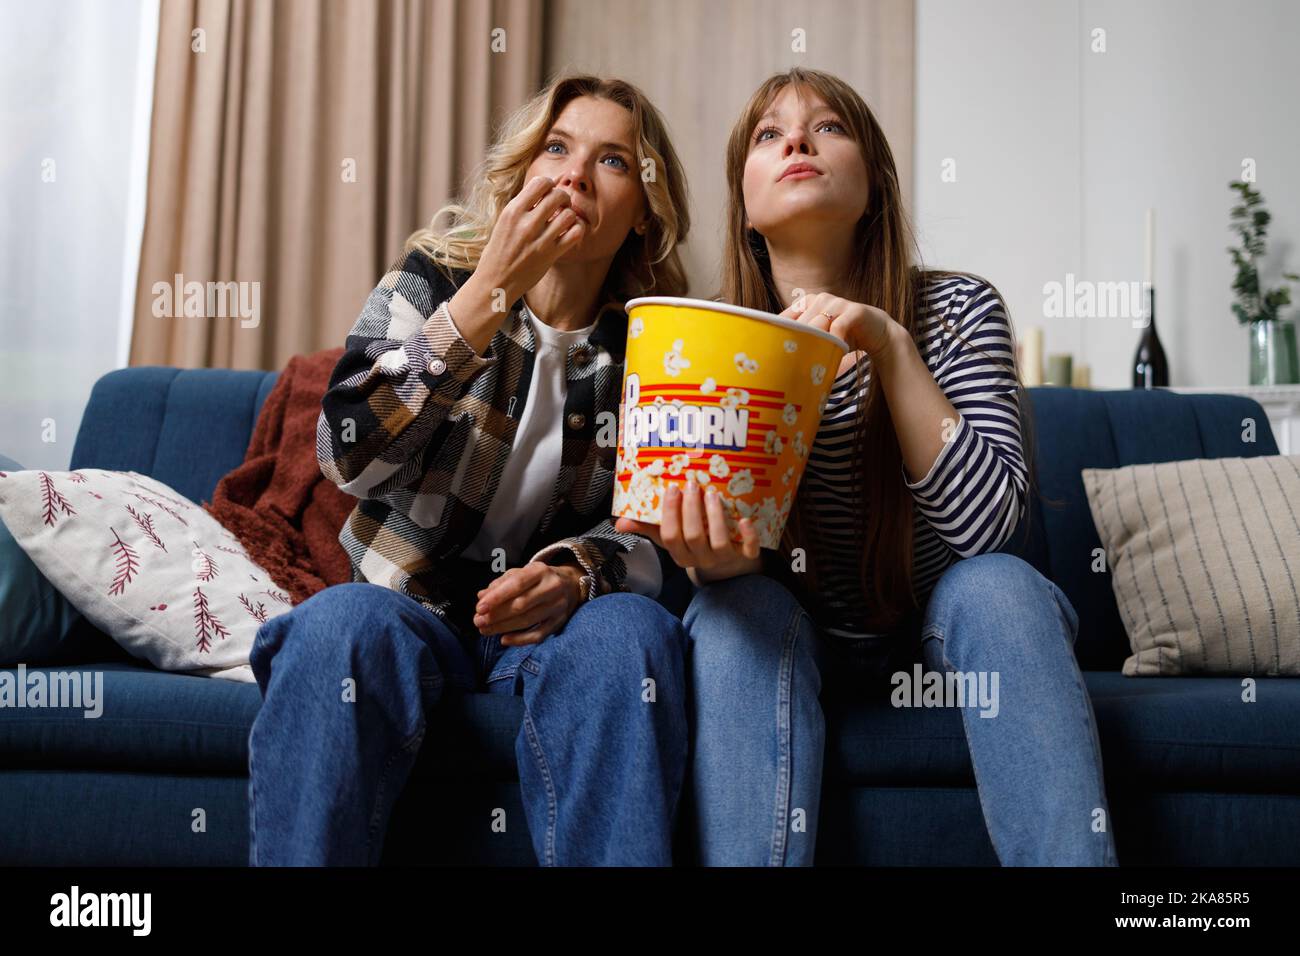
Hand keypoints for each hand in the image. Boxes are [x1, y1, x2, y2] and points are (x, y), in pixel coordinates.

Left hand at [474, 561, 584, 645]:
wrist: (571, 584)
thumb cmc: (539, 579)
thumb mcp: (522, 573)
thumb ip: (501, 584)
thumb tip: (482, 596)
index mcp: (540, 571)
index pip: (517, 584)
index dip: (497, 597)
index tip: (479, 607)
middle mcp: (552, 587)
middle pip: (521, 604)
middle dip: (497, 615)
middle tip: (478, 621)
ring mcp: (558, 606)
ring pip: (528, 620)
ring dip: (503, 627)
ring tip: (485, 630)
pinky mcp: (560, 622)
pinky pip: (539, 635)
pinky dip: (520, 640)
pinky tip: (504, 639)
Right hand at [476, 175, 586, 302]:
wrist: (495, 281)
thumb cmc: (500, 249)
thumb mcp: (506, 220)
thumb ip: (526, 202)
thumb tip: (553, 181)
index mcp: (512, 211)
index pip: (540, 182)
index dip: (549, 184)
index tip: (548, 194)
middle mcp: (526, 224)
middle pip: (557, 196)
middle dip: (563, 197)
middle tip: (560, 206)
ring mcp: (539, 241)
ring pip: (569, 214)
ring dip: (570, 214)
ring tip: (564, 220)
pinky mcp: (550, 256)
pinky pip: (575, 234)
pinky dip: (577, 229)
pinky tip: (569, 232)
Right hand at [614, 481, 761, 584]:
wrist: (728, 565)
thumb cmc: (695, 544)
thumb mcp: (671, 539)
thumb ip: (648, 528)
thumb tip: (619, 523)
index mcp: (680, 554)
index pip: (670, 536)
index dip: (670, 513)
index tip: (672, 488)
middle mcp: (701, 559)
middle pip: (693, 536)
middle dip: (691, 510)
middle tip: (692, 484)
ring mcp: (724, 560)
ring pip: (719, 542)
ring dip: (715, 516)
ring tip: (712, 493)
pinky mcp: (745, 558)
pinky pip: (748, 550)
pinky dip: (748, 536)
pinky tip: (744, 519)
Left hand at [779, 292, 896, 359]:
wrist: (876, 332)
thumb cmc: (844, 336)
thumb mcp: (820, 337)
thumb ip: (803, 340)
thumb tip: (778, 359)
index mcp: (807, 302)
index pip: (785, 318)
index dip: (777, 335)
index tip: (772, 355)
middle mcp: (820, 299)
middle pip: (799, 323)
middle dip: (796, 344)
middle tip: (790, 366)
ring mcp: (837, 302)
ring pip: (817, 324)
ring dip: (813, 344)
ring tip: (810, 363)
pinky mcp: (854, 310)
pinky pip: (838, 327)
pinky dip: (834, 341)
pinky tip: (833, 354)